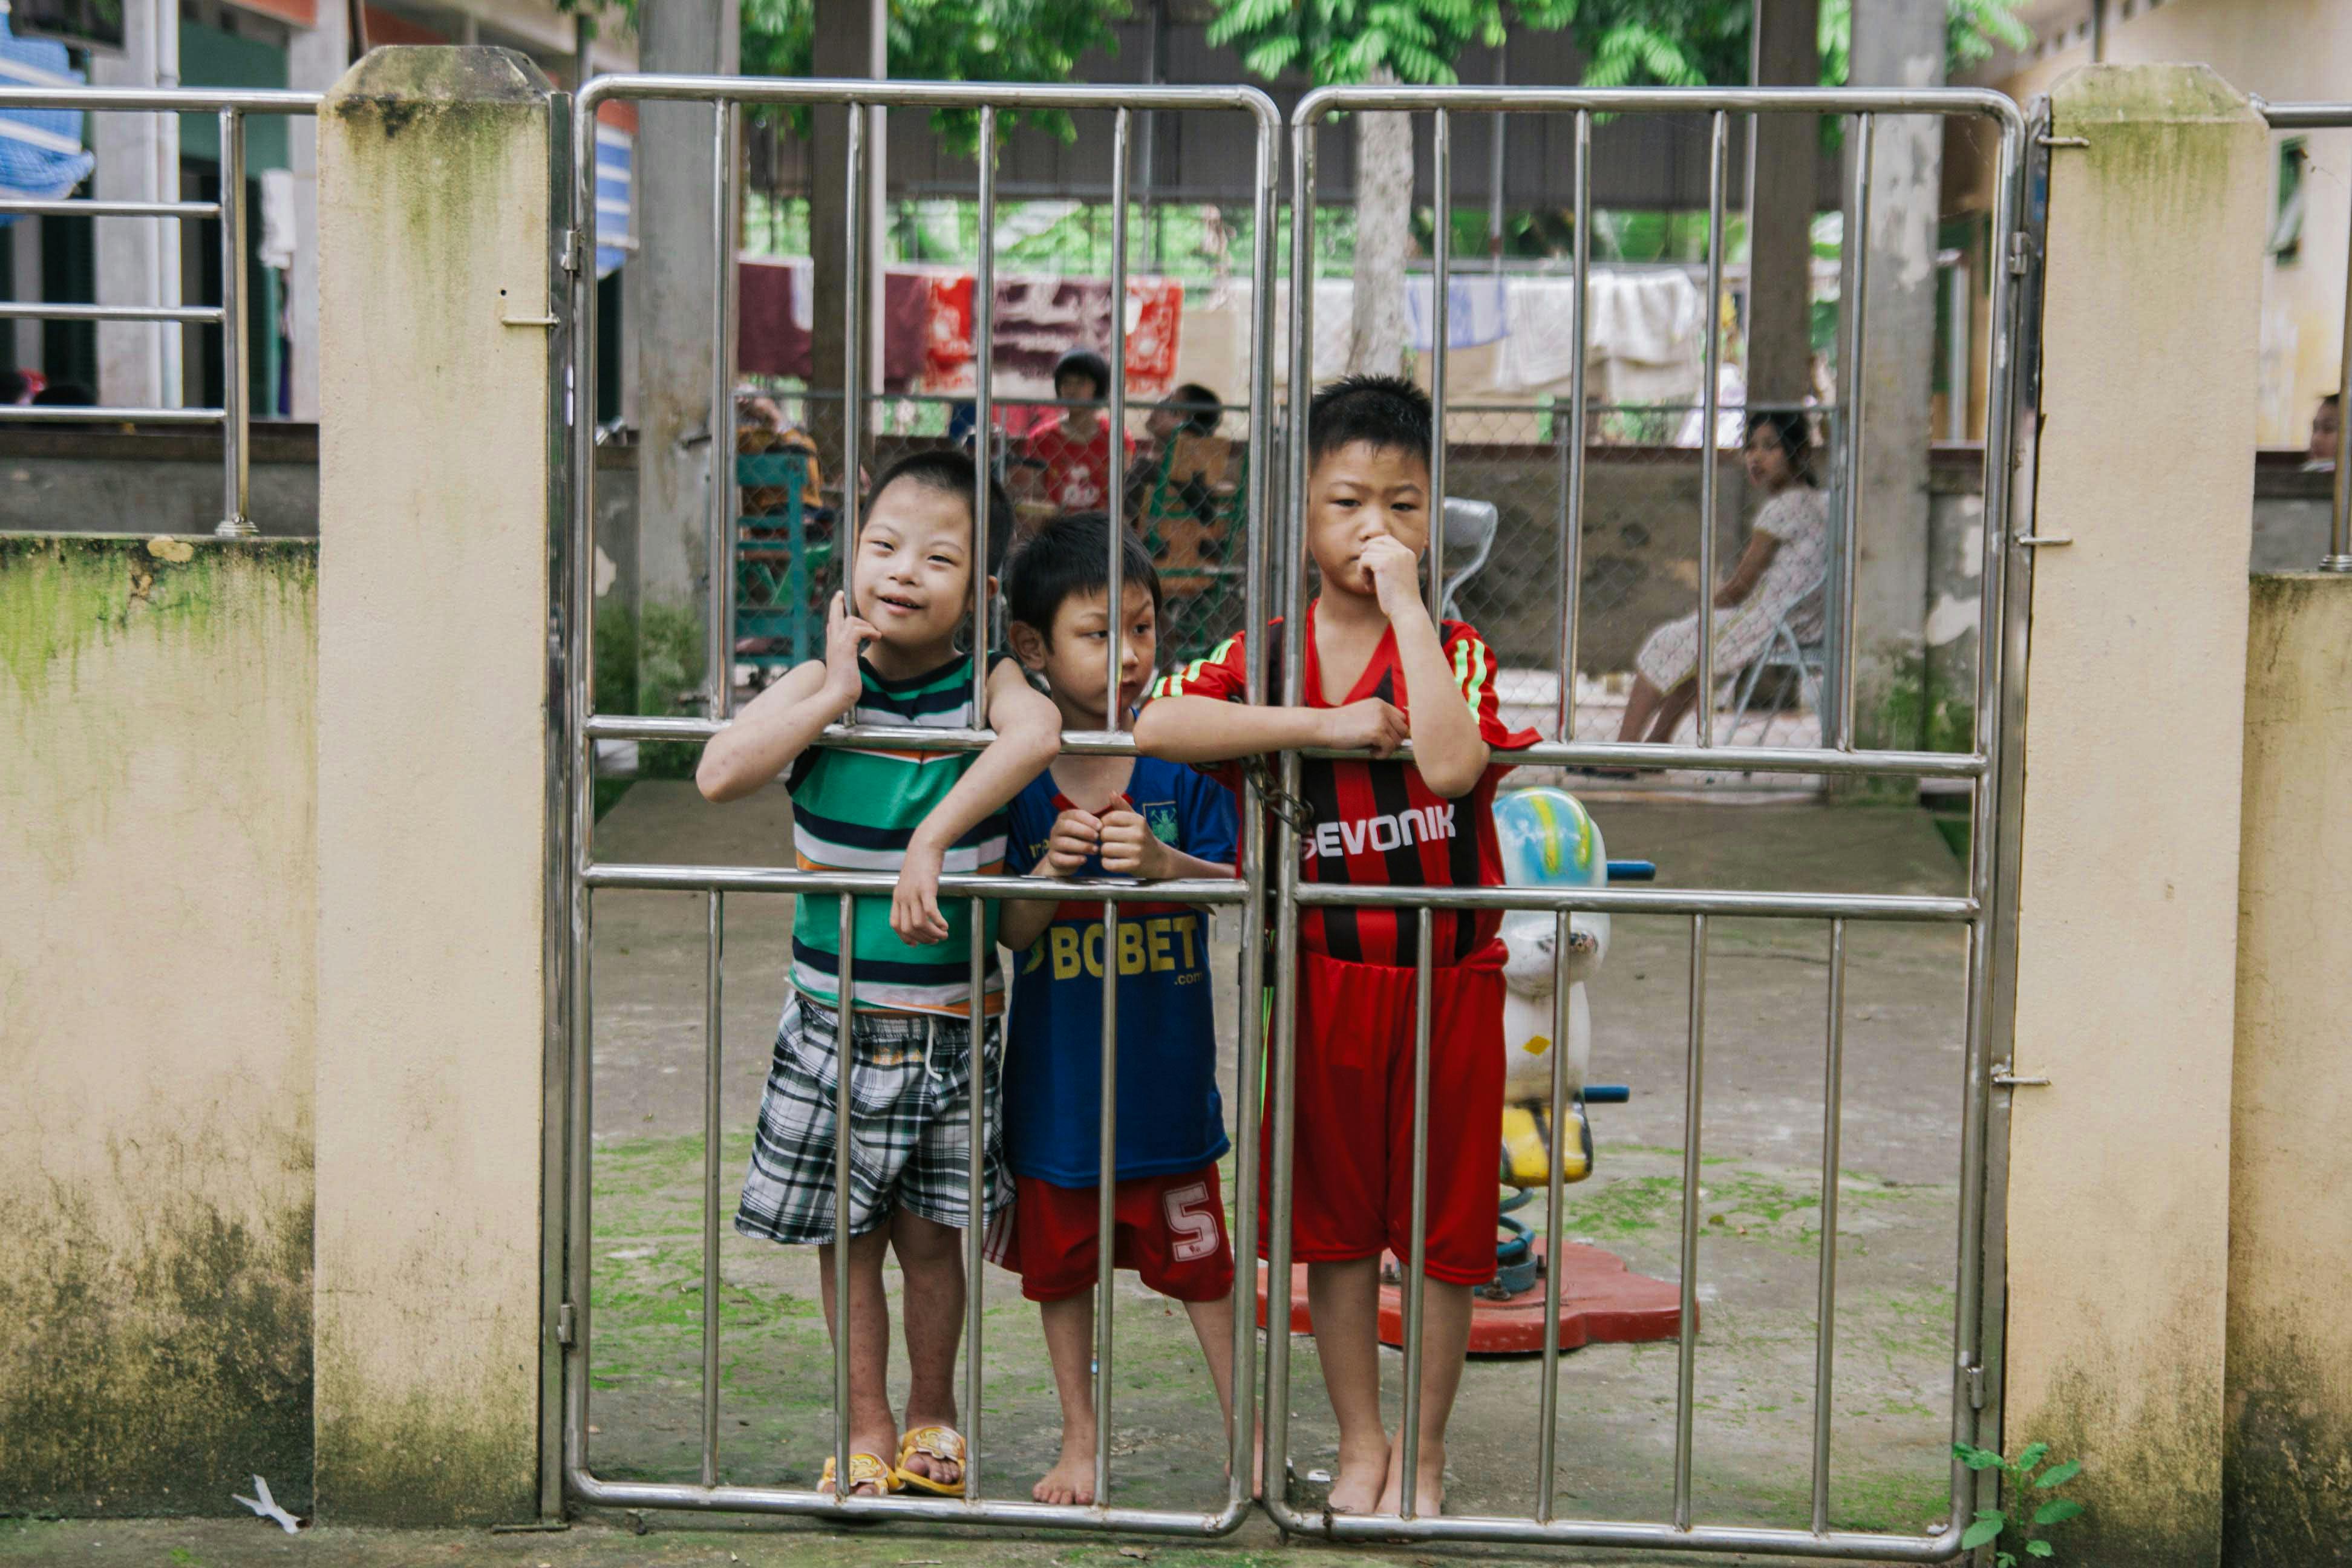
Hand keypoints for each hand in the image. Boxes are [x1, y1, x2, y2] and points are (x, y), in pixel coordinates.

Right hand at [823, 591, 878, 707]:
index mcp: (833, 647)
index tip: (838, 600)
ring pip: (851, 621)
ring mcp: (838, 644)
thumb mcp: (846, 669)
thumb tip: (851, 655)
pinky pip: (858, 630)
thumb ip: (848, 658)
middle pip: (834, 616)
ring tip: (875, 636)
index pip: (833, 624)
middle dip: (838, 604)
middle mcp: (833, 643)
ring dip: (866, 626)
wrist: (835, 697)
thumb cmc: (843, 687)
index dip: (835, 611)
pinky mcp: (845, 648)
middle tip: (840, 593)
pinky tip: (876, 638)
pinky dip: (869, 632)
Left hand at [891, 837, 950, 944]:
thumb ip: (909, 897)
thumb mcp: (909, 882)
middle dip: (923, 939)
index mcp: (897, 897)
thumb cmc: (920, 864)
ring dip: (932, 933)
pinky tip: (945, 925)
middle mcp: (903, 897)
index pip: (896, 925)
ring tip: (943, 934)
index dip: (905, 938)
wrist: (925, 845)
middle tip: (936, 940)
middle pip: (908, 928)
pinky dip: (938, 922)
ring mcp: (913, 893)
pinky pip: (929, 911)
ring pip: (919, 923)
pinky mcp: (926, 888)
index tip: (916, 944)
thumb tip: (917, 912)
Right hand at [1042, 808, 1100, 875]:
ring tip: (1095, 849)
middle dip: (1084, 831)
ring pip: (1064, 843)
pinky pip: (1062, 859)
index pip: (1075, 814)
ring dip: (1083, 846)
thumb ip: (1092, 824)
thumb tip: (1103, 825)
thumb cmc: (1078, 840)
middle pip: (1067, 826)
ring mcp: (1053, 844)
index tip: (1100, 826)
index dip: (1088, 820)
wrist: (1064, 859)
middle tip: (1097, 837)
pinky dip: (1074, 859)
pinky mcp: (1053, 858)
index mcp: (1064, 818)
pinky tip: (1084, 859)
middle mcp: (1055, 829)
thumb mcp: (1084, 829)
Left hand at [1097, 806, 1171, 878]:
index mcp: (1138, 820)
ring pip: (1105, 849)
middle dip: (1104, 839)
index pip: (1110, 818)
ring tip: (1112, 852)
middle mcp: (1139, 834)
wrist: (1160, 860)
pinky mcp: (1134, 866)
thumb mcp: (1136, 821)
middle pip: (1104, 834)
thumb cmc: (1143, 837)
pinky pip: (1109, 864)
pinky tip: (1112, 862)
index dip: (1104, 824)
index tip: (1109, 828)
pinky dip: (1107, 864)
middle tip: (1110, 842)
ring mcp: (1137, 851)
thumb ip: (1122, 807)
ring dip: (1105, 852)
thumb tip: (1111, 792)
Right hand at [1321, 698, 1408, 757]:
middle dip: (1394, 740)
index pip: (1401, 717)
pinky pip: (1390, 748)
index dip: (1396, 730)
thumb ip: (1378, 719)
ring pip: (1397, 740)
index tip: (1387, 738)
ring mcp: (1381, 720)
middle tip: (1380, 745)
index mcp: (1379, 703)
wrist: (1325, 726)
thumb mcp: (1363, 714)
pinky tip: (1372, 753)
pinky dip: (1383, 754)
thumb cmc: (1339, 723)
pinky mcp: (1377, 732)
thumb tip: (1393, 736)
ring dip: (1387, 748)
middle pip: (1403, 729)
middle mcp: (1383, 709)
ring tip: (1373, 749)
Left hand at [1358, 534, 1424, 620]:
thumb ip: (1386, 562)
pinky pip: (1363, 560)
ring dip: (1363, 567)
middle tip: (1366, 573)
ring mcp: (1393, 556)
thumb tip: (1365, 550)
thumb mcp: (1396, 575)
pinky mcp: (1383, 564)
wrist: (1406, 610)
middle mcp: (1402, 552)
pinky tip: (1369, 587)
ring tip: (1369, 583)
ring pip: (1367, 551)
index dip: (1373, 546)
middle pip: (1375, 542)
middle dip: (1367, 556)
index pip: (1386, 538)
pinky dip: (1362, 573)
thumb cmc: (1399, 598)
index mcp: (1408, 553)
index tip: (1367, 561)